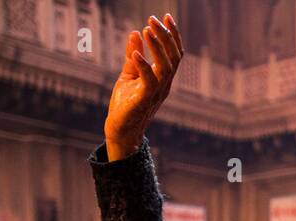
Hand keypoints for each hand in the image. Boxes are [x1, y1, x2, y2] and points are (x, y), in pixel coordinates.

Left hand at [104, 14, 183, 160]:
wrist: (120, 130)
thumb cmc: (125, 105)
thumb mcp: (128, 74)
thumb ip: (133, 55)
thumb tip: (134, 33)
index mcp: (163, 78)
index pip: (174, 54)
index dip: (172, 35)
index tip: (166, 16)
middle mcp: (164, 85)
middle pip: (173, 58)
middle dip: (165, 36)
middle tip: (153, 20)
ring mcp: (156, 93)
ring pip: (165, 67)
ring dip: (157, 48)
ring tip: (147, 30)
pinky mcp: (144, 99)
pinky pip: (149, 81)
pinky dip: (144, 66)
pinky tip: (136, 54)